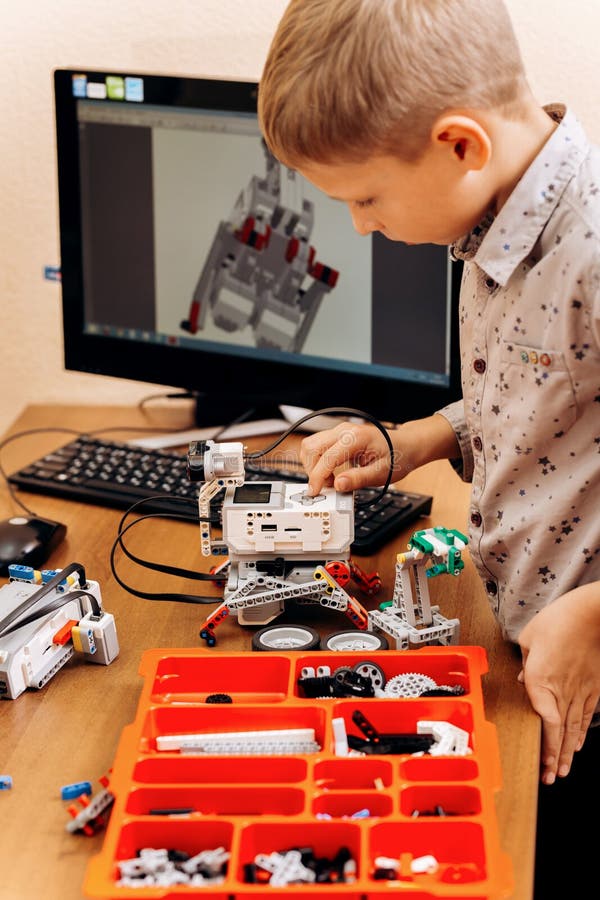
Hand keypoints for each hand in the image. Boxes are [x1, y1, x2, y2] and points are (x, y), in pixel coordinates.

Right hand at [299, 413, 459, 495]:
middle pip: (311, 446)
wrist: (407, 445)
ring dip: (314, 465)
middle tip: (326, 486)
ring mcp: (340, 430)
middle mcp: (344, 430)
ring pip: (311, 445)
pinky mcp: (338, 435)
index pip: (326, 457)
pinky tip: (332, 472)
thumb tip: (338, 485)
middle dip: (312, 470)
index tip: (316, 492)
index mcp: (356, 438)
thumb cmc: (398, 456)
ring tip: (330, 480)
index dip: (317, 477)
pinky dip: (319, 461)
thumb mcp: (381, 473)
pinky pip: (319, 446)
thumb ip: (359, 479)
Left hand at [517, 582, 599, 783]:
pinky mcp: (593, 686)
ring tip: (562, 771)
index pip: (544, 720)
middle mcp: (563, 689)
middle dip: (554, 758)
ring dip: (567, 752)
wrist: (594, 614)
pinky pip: (586, 715)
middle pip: (559, 732)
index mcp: (541, 679)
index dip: (545, 745)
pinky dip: (581, 733)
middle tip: (549, 778)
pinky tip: (578, 744)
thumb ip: (525, 661)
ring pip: (574, 728)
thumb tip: (524, 677)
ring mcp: (581, 690)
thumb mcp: (529, 636)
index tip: (541, 762)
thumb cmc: (562, 620)